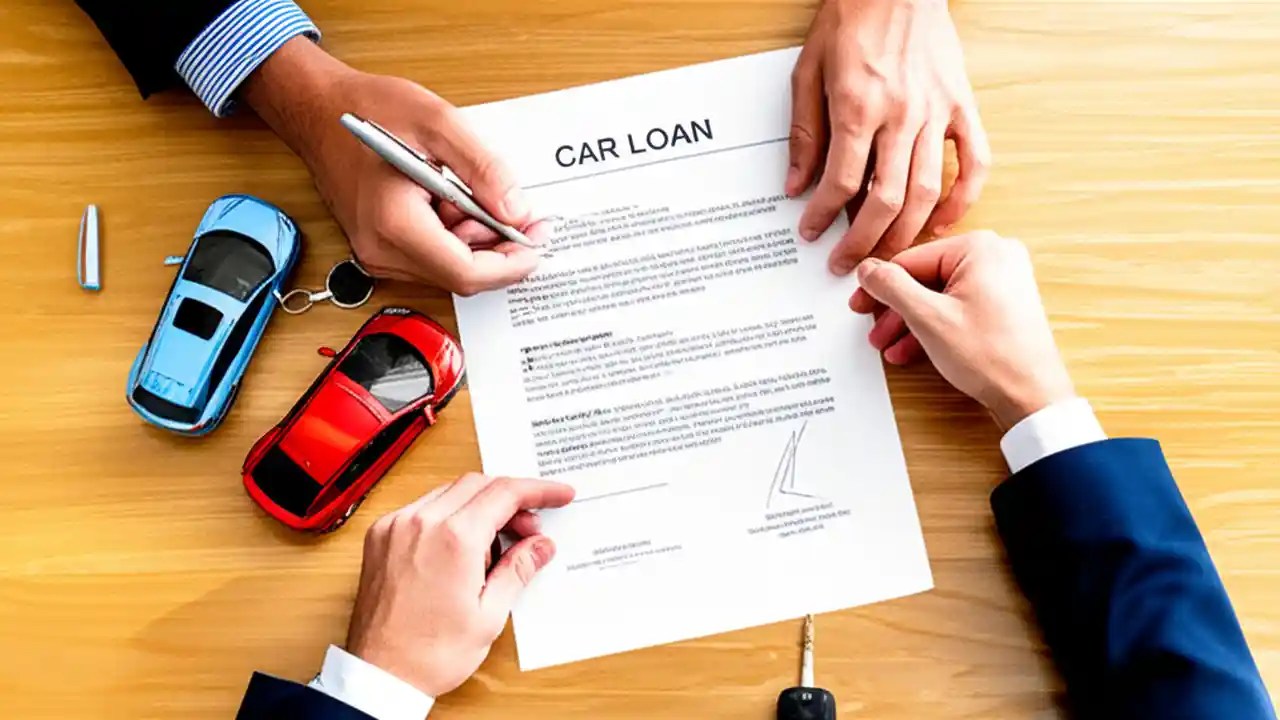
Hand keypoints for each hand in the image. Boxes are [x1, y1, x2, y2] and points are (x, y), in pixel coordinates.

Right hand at [244, 38, 544, 294]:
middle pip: (460, 276)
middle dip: (499, 250)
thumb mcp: (439, 124)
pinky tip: (454, 201)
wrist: (319, 109)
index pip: (466, 273)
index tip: (536, 241)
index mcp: (394, 224)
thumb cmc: (367, 110)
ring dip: (477, 241)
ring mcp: (378, 253)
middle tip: (522, 215)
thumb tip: (516, 210)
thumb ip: (484, 169)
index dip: (511, 264)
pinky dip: (456, 236)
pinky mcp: (380, 248)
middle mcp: (382, 250)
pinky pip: (432, 257)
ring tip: (476, 196)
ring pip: (448, 269)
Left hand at [345, 474, 574, 696]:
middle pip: (478, 484)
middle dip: (511, 499)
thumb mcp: (489, 615)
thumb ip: (518, 570)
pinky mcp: (381, 536)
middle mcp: (421, 523)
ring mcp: (396, 526)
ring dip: (479, 505)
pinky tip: (461, 547)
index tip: (557, 494)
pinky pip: (423, 507)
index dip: (538, 490)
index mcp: (454, 539)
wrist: (380, 675)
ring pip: (449, 492)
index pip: (506, 492)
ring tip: (495, 546)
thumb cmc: (429, 653)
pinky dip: (449, 514)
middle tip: (530, 529)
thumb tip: (540, 545)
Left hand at [789, 0, 990, 273]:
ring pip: (927, 192)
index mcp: (858, 106)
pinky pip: (974, 162)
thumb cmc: (850, 20)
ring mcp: (936, 113)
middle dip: (862, 242)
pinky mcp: (962, 106)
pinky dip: (963, 199)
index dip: (822, 217)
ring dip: (904, 233)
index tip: (811, 234)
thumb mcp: (808, 71)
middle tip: (845, 264)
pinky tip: (943, 223)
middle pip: (885, 200)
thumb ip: (804, 132)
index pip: (840, 183)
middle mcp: (901, 115)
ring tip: (885, 258)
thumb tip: (795, 184)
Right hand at [850, 232, 1074, 428]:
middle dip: (897, 310)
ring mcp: (1003, 278)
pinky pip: (958, 305)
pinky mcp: (1005, 301)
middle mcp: (996, 255)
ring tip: (890, 345)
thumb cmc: (993, 357)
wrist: (1033, 396)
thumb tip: (868, 269)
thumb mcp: (927, 318)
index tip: (861, 304)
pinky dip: (935, 325)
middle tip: (875, 329)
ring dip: (912, 322)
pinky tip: (914, 348)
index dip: (880, 287)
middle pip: (925, 277)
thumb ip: (892, 287)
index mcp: (980, 248)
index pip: (911, 260)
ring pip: (940, 295)